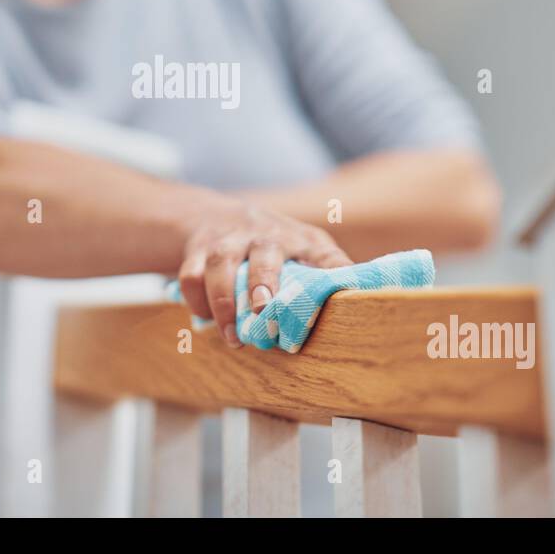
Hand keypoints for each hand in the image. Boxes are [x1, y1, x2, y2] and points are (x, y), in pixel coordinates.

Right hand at [176, 203, 351, 347]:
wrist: (212, 215)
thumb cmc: (271, 245)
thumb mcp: (303, 249)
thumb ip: (327, 270)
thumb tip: (363, 299)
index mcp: (301, 239)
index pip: (325, 254)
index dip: (334, 273)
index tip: (341, 299)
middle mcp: (265, 234)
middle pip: (265, 253)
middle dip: (263, 283)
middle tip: (263, 313)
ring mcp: (228, 239)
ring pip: (220, 263)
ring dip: (223, 302)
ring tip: (233, 338)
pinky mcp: (197, 249)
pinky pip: (191, 275)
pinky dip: (196, 301)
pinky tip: (206, 320)